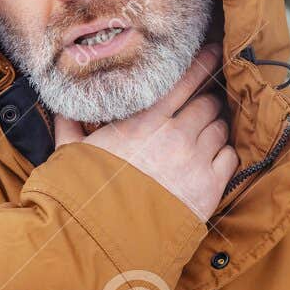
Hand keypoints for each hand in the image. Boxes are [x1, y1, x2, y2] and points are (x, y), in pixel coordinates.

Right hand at [54, 43, 237, 221]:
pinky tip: (211, 159)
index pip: (184, 80)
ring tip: (204, 134)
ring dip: (215, 128)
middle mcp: (174, 136)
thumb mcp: (72, 155)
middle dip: (208, 102)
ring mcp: (195, 161)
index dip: (203, 62)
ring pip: (221, 128)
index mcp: (143, 122)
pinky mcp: (210, 188)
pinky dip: (224, 155)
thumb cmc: (86, 196)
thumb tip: (59, 107)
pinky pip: (230, 157)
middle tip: (203, 106)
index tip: (213, 50)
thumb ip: (70, 126)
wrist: (107, 240)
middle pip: (208, 103)